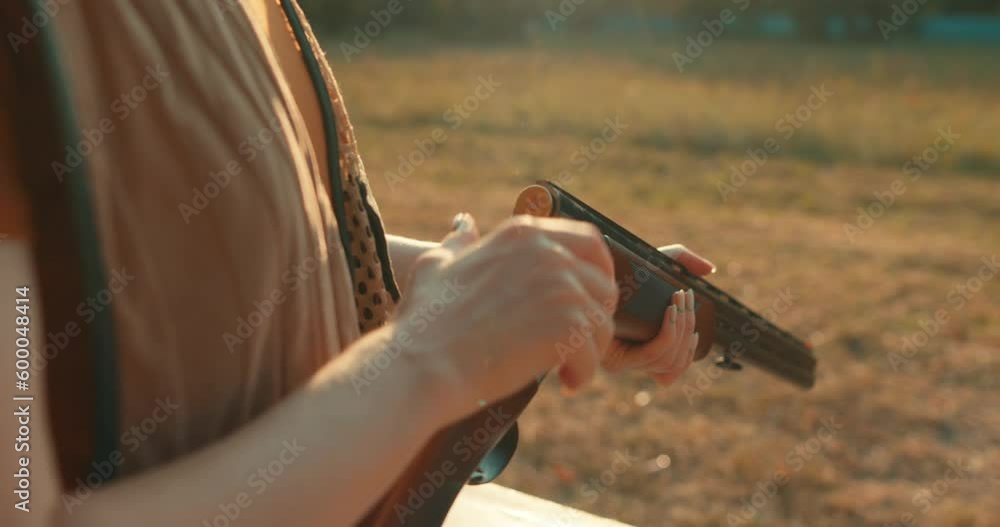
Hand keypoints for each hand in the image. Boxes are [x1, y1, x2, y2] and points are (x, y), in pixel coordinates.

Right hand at [394, 213, 617, 422]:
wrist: (421, 366)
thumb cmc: (422, 324)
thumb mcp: (434, 267)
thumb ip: (457, 243)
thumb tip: (464, 223)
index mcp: (521, 235)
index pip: (588, 241)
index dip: (597, 273)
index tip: (587, 301)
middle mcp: (547, 253)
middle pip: (603, 283)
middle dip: (596, 315)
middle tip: (578, 342)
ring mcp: (560, 288)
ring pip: (602, 323)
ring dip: (589, 351)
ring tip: (567, 370)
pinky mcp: (566, 326)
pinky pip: (594, 355)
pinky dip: (582, 374)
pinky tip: (565, 384)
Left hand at [601, 244, 714, 385]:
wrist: (589, 264)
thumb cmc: (620, 266)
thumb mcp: (657, 262)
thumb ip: (684, 262)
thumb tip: (710, 270)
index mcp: (637, 349)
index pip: (671, 370)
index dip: (688, 353)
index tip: (695, 330)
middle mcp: (627, 360)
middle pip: (674, 362)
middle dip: (689, 329)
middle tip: (686, 297)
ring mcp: (620, 360)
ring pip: (667, 359)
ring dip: (683, 328)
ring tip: (679, 298)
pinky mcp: (612, 354)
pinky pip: (652, 354)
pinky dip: (670, 333)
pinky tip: (671, 311)